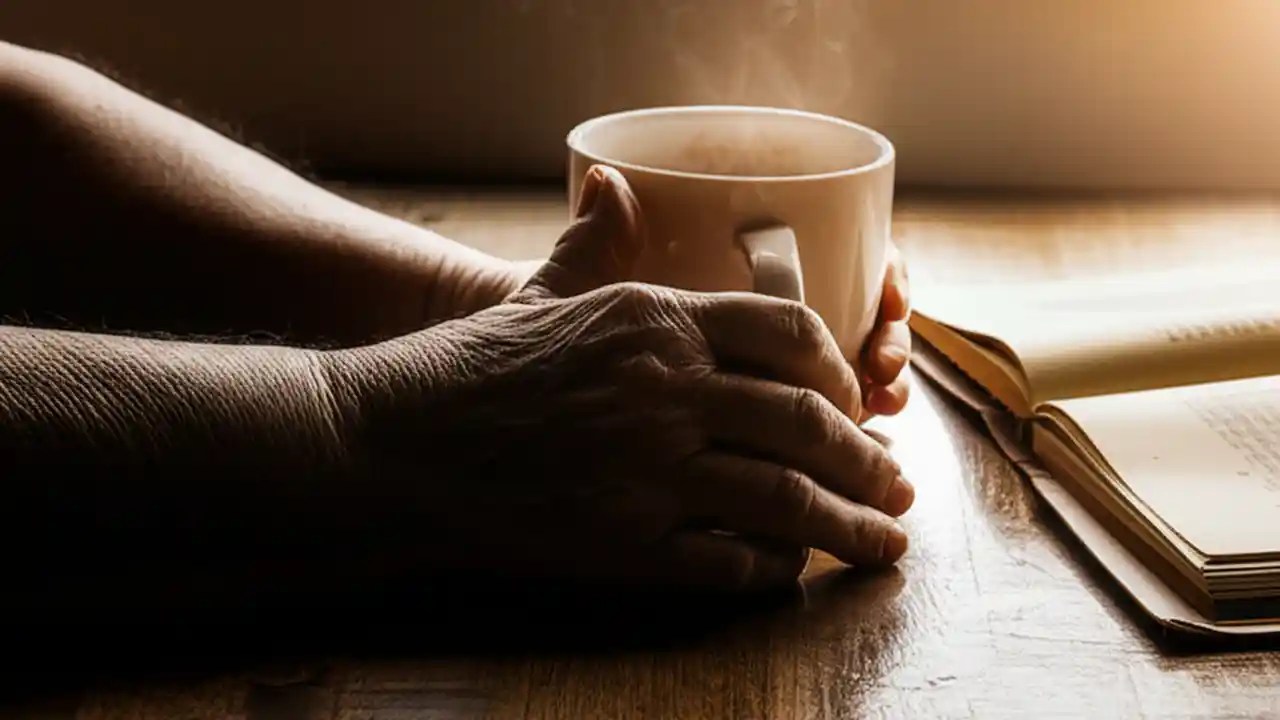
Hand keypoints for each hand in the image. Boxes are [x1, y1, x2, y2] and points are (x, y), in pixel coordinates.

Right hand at [324, 166, 914, 591]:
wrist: (392, 441)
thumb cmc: (470, 366)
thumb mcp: (541, 293)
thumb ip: (593, 243)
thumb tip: (614, 183)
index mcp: (657, 321)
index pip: (789, 332)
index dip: (837, 369)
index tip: (853, 400)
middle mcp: (668, 391)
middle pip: (806, 423)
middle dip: (870, 462)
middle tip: (898, 489)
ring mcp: (649, 471)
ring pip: (786, 501)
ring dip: (850, 529)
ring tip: (885, 548)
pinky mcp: (623, 542)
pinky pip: (727, 563)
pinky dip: (771, 571)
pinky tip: (790, 574)